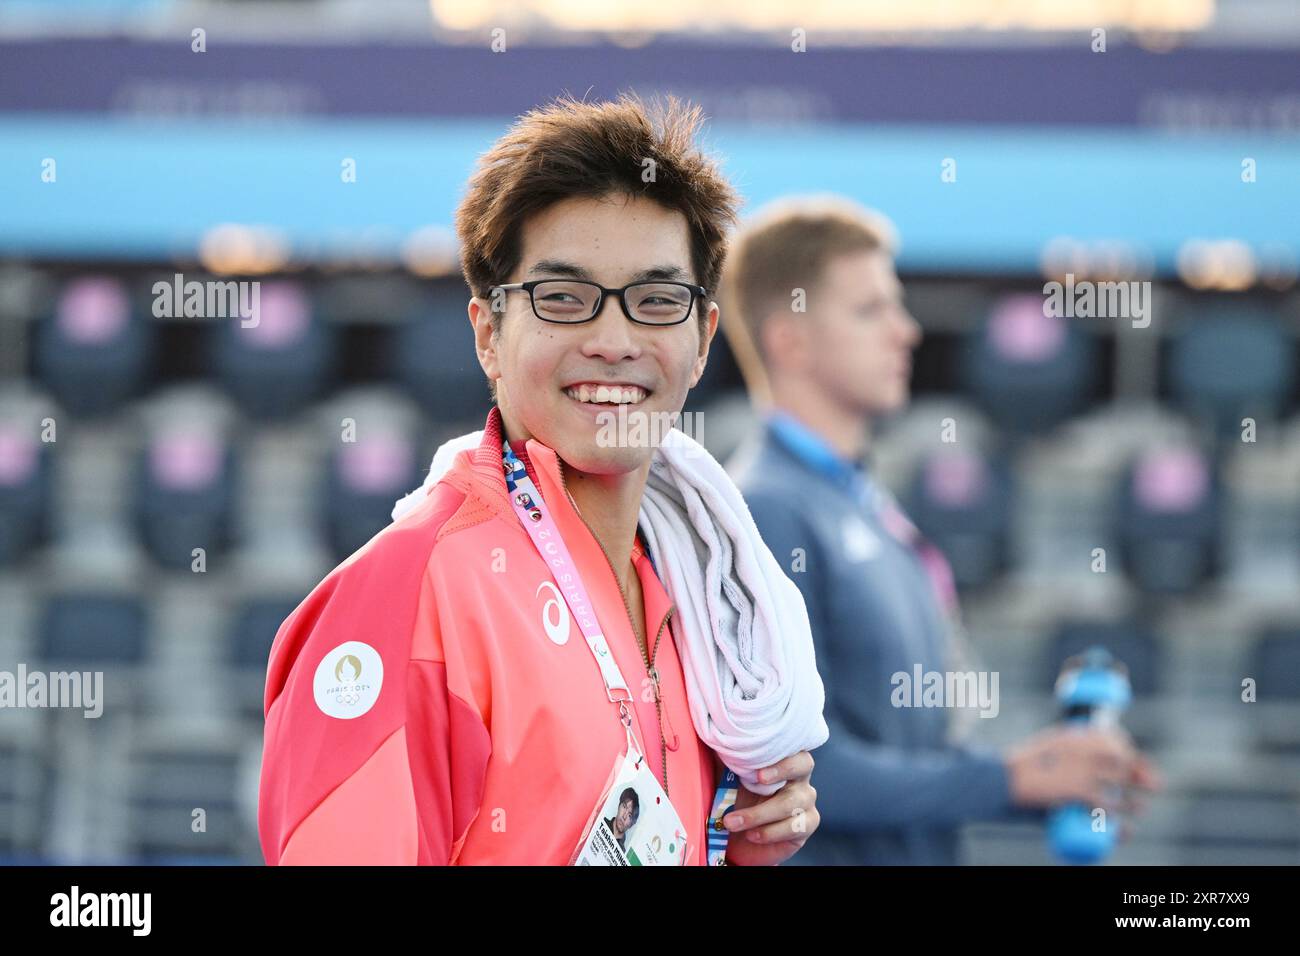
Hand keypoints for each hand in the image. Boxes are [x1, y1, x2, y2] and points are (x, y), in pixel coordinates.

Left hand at [722, 751, 818, 865]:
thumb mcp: (725, 774)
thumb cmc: (732, 797)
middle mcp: (799, 777)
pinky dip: (769, 832)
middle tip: (755, 784)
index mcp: (782, 759)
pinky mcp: (806, 825)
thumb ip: (727, 756)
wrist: (734, 835)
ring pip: (792, 803)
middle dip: (777, 775)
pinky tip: (752, 834)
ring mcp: (805, 801)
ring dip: (758, 815)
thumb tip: (717, 735)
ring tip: (731, 823)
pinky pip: (795, 827)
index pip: (794, 750)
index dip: (782, 761)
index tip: (758, 775)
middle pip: (801, 769)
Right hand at [1006, 726, 1162, 810]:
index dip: (1129, 749)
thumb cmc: (1018, 768)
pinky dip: (1118, 820)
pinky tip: (1124, 827)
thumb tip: (1086, 761)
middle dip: (1142, 772)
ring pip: (1120, 784)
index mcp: (1073, 735)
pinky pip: (1107, 806)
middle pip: (1122, 759)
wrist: (1001, 778)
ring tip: (1138, 808)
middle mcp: (1081, 748)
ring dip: (1134, 798)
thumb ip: (1067, 752)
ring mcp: (1081, 769)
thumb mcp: (1044, 749)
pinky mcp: (1077, 790)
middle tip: (1152, 785)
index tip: (1137, 762)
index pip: (1112, 737)